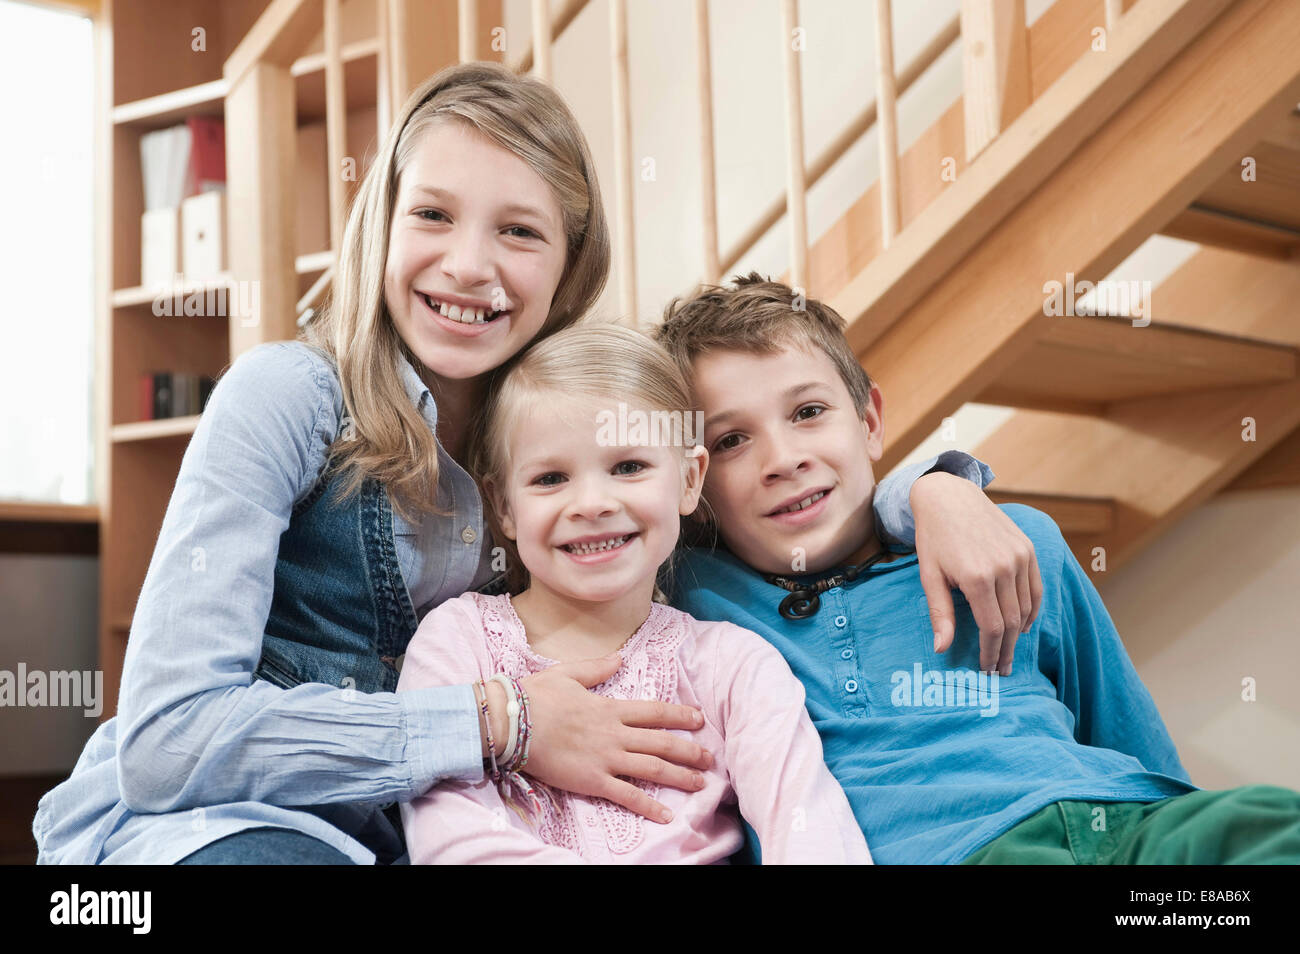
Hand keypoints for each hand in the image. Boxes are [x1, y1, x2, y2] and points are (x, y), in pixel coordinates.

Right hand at [518, 654, 713, 822]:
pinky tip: (666, 815)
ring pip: (652, 768)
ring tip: (700, 784)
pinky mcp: (592, 780)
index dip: (680, 715)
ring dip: (679, 776)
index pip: (654, 712)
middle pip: (661, 742)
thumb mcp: (568, 674)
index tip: (699, 720)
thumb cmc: (535, 696)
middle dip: (689, 751)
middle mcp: (614, 733)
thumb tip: (619, 657)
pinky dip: (648, 806)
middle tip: (710, 759)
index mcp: (610, 708)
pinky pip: (626, 796)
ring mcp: (605, 758)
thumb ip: (597, 668)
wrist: (512, 722)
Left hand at [909, 472, 1042, 673]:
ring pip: (1026, 607)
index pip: (992, 628)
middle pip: (1012, 622)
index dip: (991, 653)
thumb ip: (940, 613)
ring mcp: (1020, 557)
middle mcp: (1003, 567)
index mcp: (977, 577)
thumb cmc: (934, 538)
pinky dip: (1032, 610)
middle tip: (1001, 670)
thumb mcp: (930, 576)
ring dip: (1019, 634)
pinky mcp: (1028, 548)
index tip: (987, 669)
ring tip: (1009, 652)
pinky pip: (1036, 588)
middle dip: (1006, 650)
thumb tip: (941, 649)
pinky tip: (1022, 626)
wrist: (950, 497)